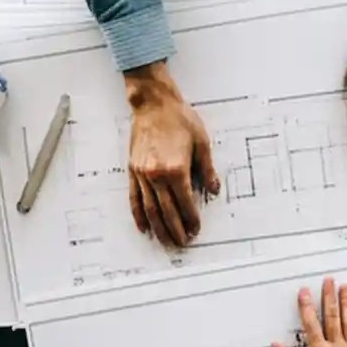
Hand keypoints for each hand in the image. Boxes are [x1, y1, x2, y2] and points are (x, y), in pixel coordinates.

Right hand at [125, 61, 220, 246]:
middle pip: (167, 212)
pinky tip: (144, 227)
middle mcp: (157, 175)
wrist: (153, 103)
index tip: (196, 230)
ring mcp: (142, 174)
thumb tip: (214, 190)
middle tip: (182, 243)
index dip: (191, 219)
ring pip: (150, 209)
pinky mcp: (132, 170)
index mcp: (176, 169)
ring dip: (159, 228)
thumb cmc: (179, 118)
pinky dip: (138, 215)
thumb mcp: (202, 142)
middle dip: (175, 230)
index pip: (185, 203)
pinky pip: (134, 198)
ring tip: (166, 241)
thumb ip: (207, 170)